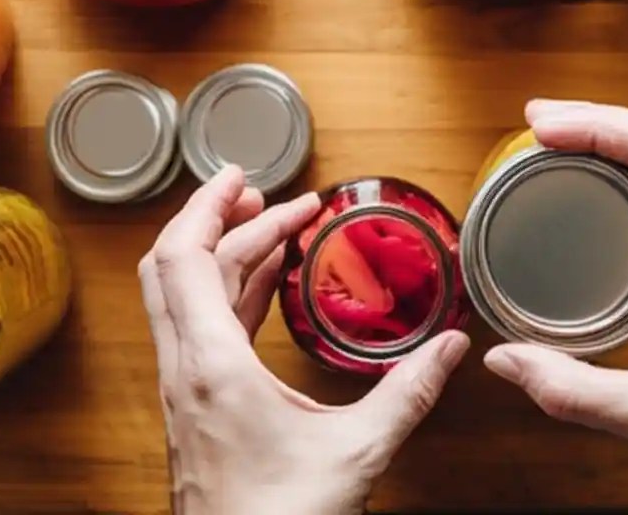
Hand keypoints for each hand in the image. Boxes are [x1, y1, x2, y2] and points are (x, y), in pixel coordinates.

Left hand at [139, 166, 470, 514]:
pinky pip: (200, 329)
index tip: (242, 175)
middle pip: (178, 266)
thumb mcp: (357, 451)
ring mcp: (185, 391)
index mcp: (211, 368)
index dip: (208, 204)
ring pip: (185, 297)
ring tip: (274, 229)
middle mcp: (185, 372)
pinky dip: (228, 294)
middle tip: (272, 197)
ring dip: (223, 254)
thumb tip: (449, 348)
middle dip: (222, 219)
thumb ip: (409, 393)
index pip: (184, 257)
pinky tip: (264, 289)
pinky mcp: (195, 409)